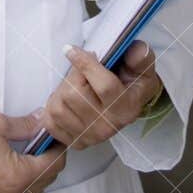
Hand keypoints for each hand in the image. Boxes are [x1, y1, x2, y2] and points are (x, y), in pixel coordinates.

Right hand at [0, 111, 65, 192]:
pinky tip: (7, 174)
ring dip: (33, 178)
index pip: (54, 165)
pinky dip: (16, 191)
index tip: (56, 138)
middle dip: (47, 161)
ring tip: (23, 157)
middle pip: (45, 182)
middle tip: (41, 143)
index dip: (58, 149)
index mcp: (18, 176)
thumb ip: (27, 126)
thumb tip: (43, 122)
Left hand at [37, 40, 163, 149]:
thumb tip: (135, 51)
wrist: (128, 107)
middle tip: (79, 72)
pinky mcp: (76, 142)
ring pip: (58, 108)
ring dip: (60, 92)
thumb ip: (140, 57)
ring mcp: (91, 137)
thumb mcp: (142, 68)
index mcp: (127, 107)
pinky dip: (51, 108)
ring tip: (72, 86)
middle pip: (73, 95)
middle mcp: (109, 126)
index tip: (71, 50)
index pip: (104, 86)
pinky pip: (50, 123)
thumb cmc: (132, 84)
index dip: (84, 64)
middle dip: (71, 76)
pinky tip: (63, 100)